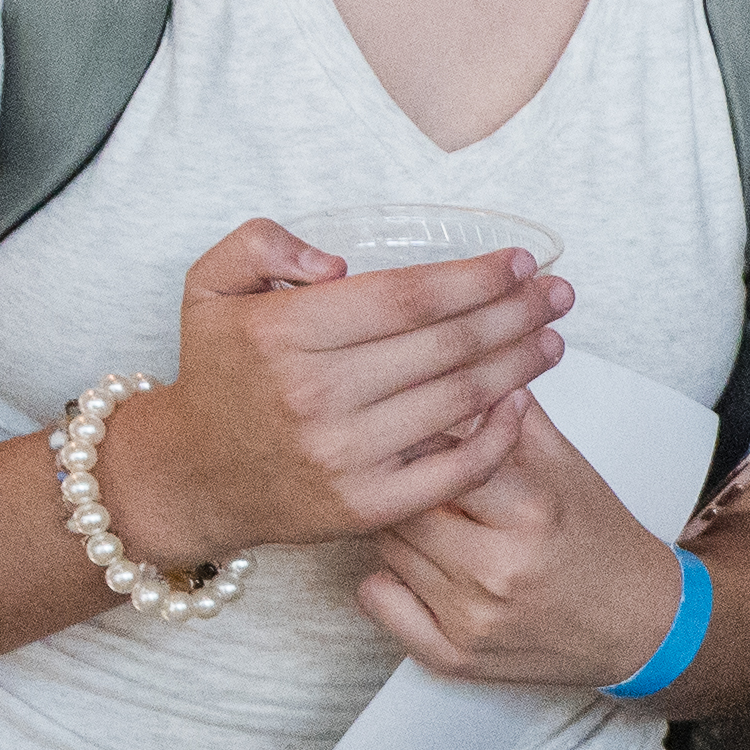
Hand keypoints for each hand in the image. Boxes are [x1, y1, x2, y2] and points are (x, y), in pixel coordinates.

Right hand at [134, 221, 565, 561]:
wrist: (192, 475)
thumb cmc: (217, 372)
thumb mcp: (209, 287)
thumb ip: (261, 244)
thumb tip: (336, 262)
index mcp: (284, 334)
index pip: (406, 296)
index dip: (473, 278)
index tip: (518, 263)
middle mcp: (316, 396)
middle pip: (445, 345)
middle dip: (514, 314)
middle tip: (558, 294)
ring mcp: (344, 456)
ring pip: (458, 400)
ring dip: (519, 366)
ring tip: (552, 338)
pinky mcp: (365, 506)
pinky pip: (452, 471)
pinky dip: (497, 438)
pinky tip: (524, 405)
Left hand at [348, 408, 690, 694]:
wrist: (639, 626)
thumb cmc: (601, 541)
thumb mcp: (570, 467)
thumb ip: (516, 416)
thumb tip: (469, 361)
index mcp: (530, 511)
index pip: (438, 454)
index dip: (424, 436)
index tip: (420, 427)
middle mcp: (498, 569)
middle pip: (403, 502)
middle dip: (404, 480)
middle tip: (414, 471)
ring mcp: (472, 618)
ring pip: (386, 547)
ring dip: (396, 524)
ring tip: (428, 516)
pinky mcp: (455, 657)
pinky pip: (379, 602)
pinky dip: (385, 579)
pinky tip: (415, 565)